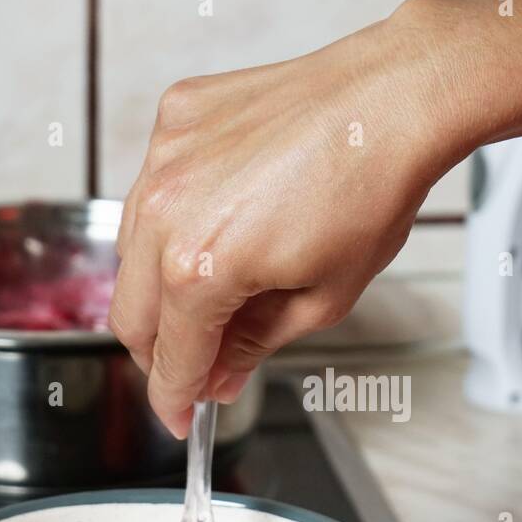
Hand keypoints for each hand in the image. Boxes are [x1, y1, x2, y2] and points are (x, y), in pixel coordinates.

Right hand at [110, 0, 468, 437]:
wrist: (390, 102)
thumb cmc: (370, 192)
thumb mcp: (321, 299)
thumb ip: (253, 346)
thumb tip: (220, 377)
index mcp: (199, 271)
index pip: (170, 361)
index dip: (175, 401)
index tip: (179, 419)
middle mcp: (164, 214)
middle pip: (131, 314)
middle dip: (161, 352)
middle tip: (197, 364)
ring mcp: (163, 161)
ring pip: (132, 251)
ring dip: (163, 284)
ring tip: (220, 289)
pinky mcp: (174, 120)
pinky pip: (154, 188)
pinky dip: (178, 215)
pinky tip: (227, 214)